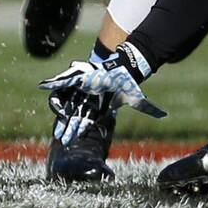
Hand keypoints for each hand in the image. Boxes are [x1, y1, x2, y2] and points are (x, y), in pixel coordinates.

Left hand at [40, 57, 165, 141]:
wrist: (120, 67)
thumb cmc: (124, 84)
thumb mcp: (135, 97)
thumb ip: (147, 107)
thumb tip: (163, 114)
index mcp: (96, 107)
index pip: (84, 121)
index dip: (76, 130)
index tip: (67, 141)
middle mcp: (86, 100)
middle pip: (73, 115)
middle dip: (66, 127)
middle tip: (59, 138)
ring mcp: (80, 89)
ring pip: (66, 101)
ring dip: (58, 108)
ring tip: (51, 113)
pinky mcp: (77, 77)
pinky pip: (63, 81)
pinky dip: (54, 83)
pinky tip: (44, 86)